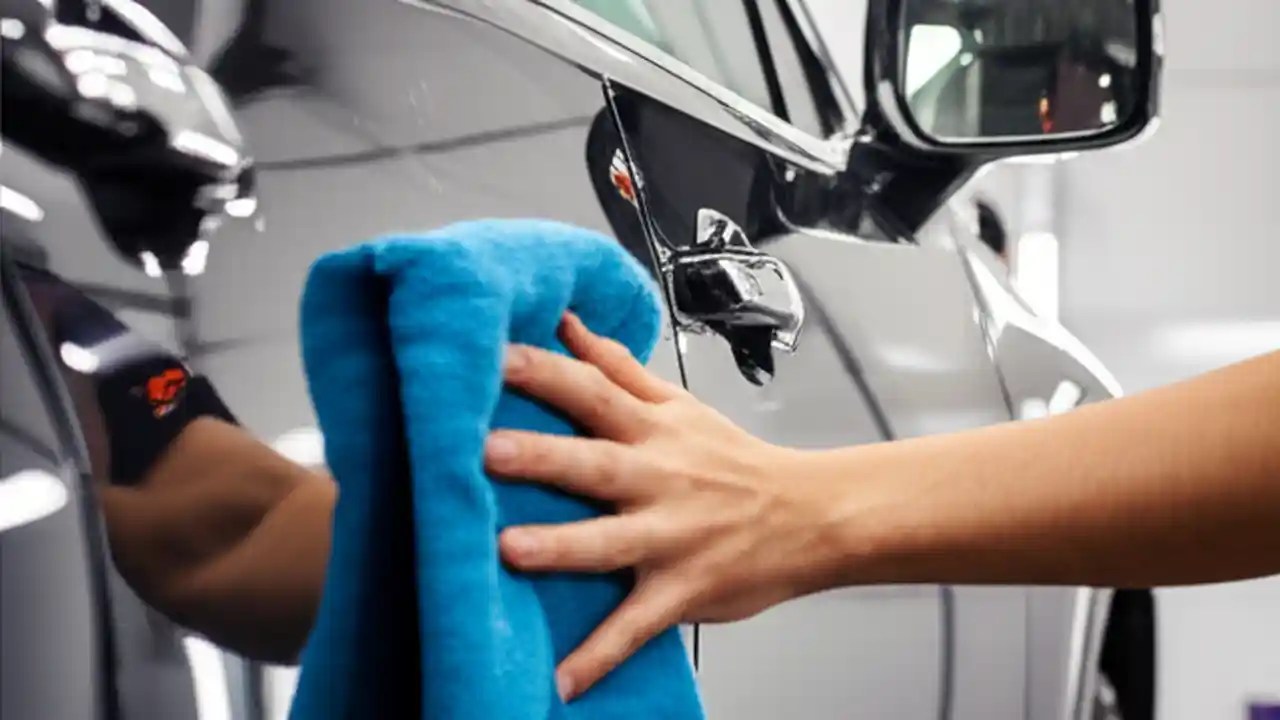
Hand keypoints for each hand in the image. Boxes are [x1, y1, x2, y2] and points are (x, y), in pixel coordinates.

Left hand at [486, 314, 849, 700]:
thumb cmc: (737, 462)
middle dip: (543, 456)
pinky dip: (601, 656)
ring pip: (610, 542)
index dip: (546, 372)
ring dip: (561, 546)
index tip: (495, 356)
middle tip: (486, 450)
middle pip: (595, 463)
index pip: (593, 391)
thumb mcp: (681, 406)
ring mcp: (670, 538)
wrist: (810, 516)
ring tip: (510, 551)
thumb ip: (618, 368)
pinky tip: (561, 681)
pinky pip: (636, 626)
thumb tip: (567, 326)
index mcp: (654, 432)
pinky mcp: (682, 590)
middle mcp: (658, 480)